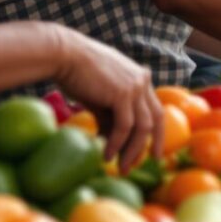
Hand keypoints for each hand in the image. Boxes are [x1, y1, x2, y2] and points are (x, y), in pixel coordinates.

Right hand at [55, 35, 163, 168]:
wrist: (64, 54)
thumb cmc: (76, 73)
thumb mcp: (99, 97)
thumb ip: (110, 116)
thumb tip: (111, 141)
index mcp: (140, 78)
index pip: (155, 109)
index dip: (156, 132)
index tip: (153, 152)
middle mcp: (142, 81)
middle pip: (157, 119)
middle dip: (151, 144)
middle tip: (143, 164)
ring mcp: (135, 86)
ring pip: (142, 127)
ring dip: (132, 150)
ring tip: (121, 167)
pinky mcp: (122, 94)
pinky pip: (125, 127)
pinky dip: (117, 143)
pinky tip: (107, 155)